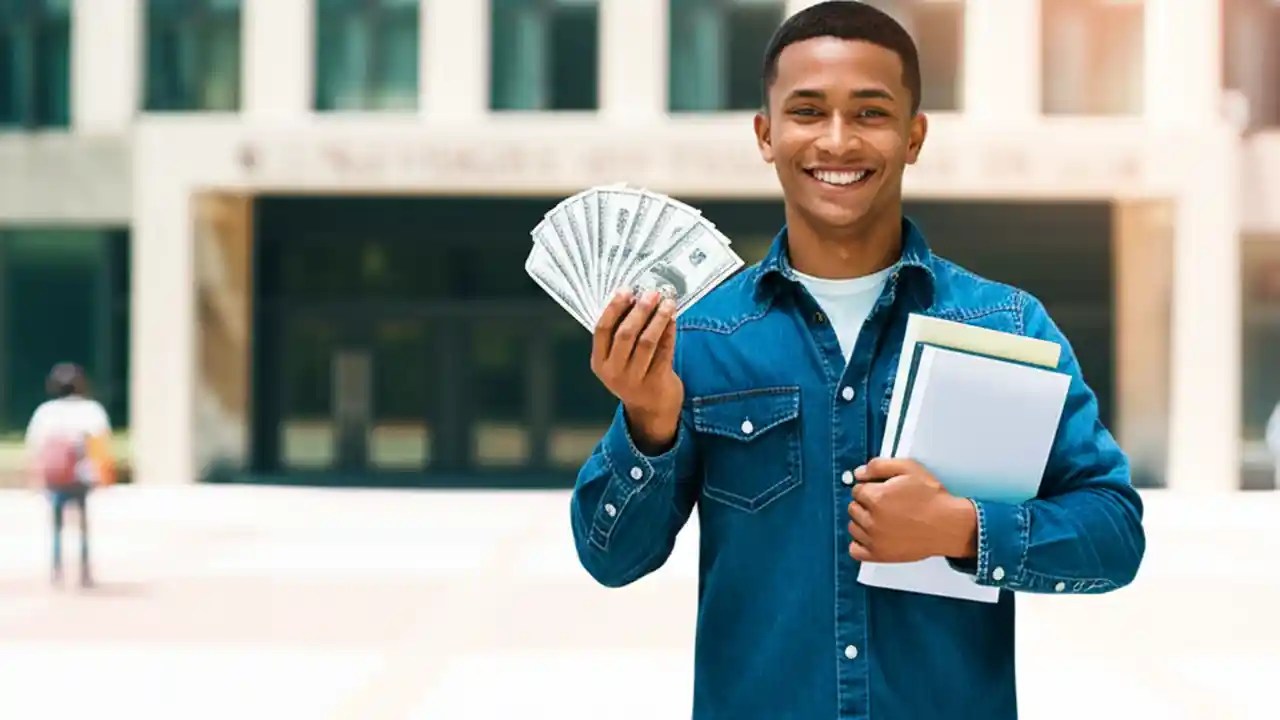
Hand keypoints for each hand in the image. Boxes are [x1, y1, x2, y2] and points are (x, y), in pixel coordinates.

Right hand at [591, 289, 683, 453]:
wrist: (652, 410)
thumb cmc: (635, 375)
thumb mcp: (618, 360)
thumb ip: (620, 334)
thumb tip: (634, 297)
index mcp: (600, 362)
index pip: (602, 330)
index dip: (614, 308)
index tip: (627, 290)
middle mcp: (614, 372)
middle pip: (625, 334)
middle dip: (640, 310)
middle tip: (652, 293)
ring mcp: (634, 380)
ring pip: (646, 342)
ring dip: (658, 319)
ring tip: (667, 302)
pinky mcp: (656, 383)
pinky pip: (664, 351)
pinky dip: (669, 332)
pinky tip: (673, 318)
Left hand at [846, 457, 976, 563]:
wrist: (948, 525)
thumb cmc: (932, 499)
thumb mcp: (909, 469)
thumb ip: (879, 466)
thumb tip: (859, 473)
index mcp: (876, 497)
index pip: (856, 489)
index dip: (869, 487)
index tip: (881, 490)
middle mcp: (872, 520)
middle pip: (853, 508)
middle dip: (865, 503)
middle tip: (885, 504)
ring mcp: (874, 539)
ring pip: (853, 527)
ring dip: (862, 522)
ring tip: (883, 519)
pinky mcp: (880, 555)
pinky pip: (855, 550)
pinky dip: (860, 543)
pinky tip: (872, 536)